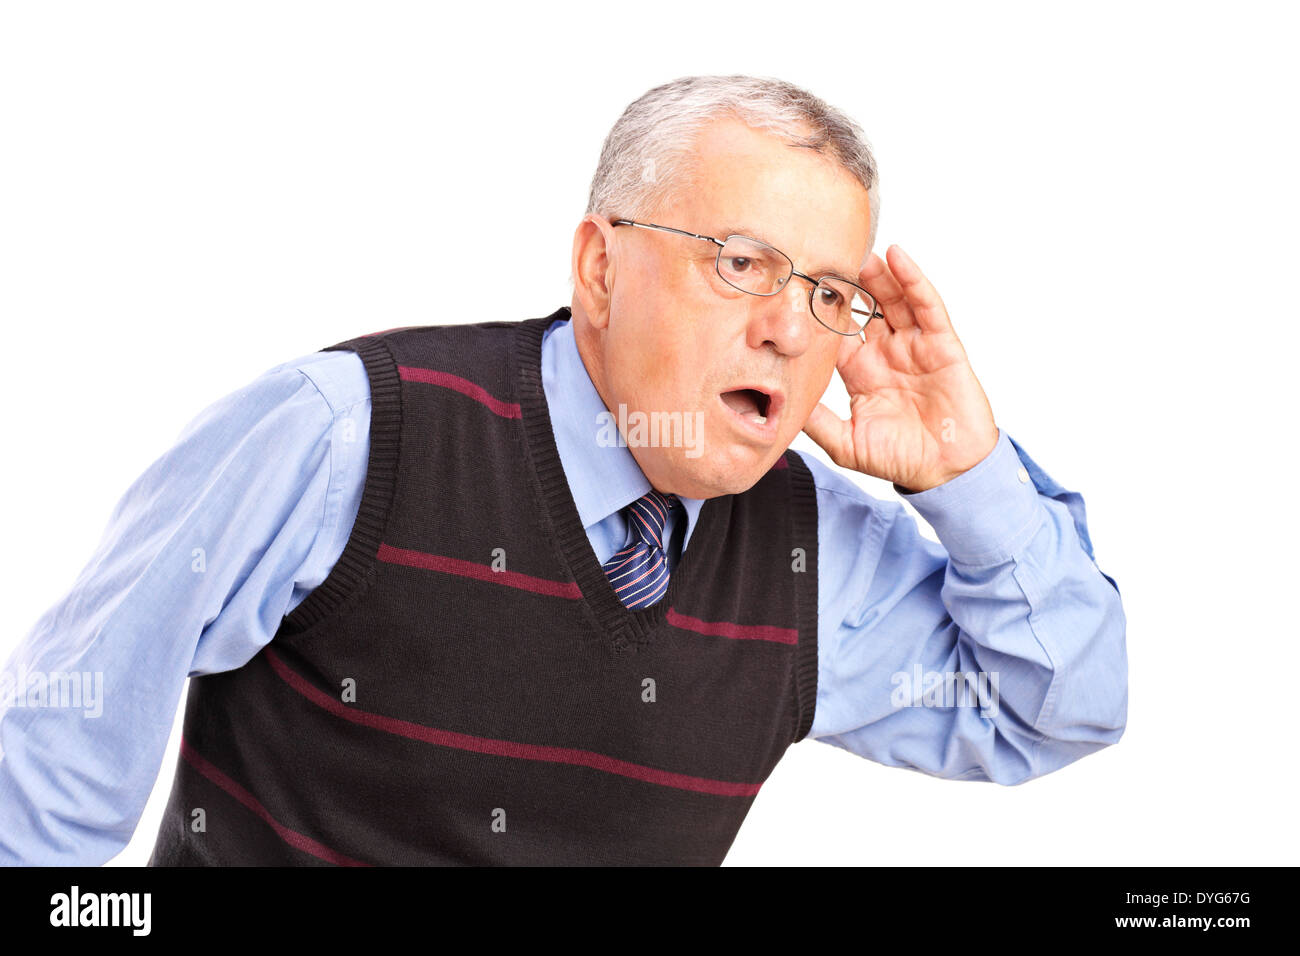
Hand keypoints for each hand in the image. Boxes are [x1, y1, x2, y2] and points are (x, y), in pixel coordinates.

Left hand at [802, 244, 998, 491]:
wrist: (946, 473)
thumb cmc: (900, 459)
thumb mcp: (846, 443)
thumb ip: (817, 421)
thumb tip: (780, 401)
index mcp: (860, 371)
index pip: (836, 331)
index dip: (819, 311)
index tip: (794, 288)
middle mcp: (885, 352)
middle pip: (864, 307)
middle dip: (848, 283)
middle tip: (824, 256)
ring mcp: (914, 345)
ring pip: (893, 299)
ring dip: (878, 273)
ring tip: (859, 249)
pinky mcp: (942, 344)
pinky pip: (927, 306)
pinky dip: (914, 279)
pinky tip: (898, 258)